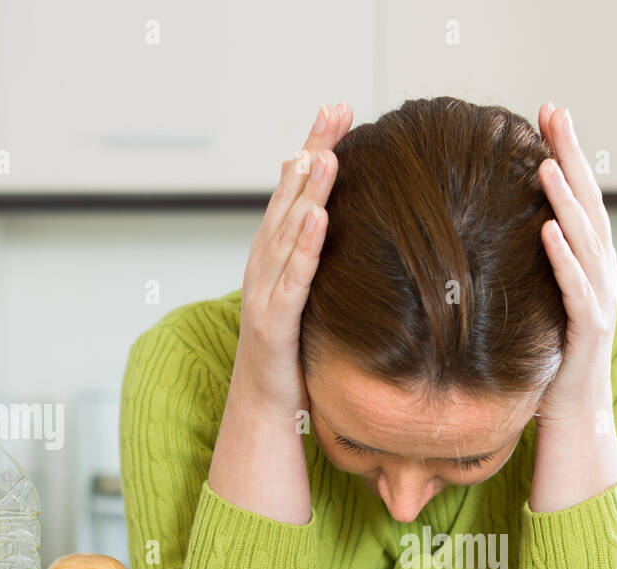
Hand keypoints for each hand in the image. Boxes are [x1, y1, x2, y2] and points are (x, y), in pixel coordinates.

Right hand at [230, 101, 352, 423]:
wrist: (267, 412)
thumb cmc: (294, 357)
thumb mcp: (311, 299)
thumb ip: (321, 263)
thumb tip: (352, 228)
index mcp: (275, 257)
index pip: (297, 191)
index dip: (315, 149)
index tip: (339, 110)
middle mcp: (264, 265)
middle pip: (290, 198)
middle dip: (312, 151)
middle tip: (334, 109)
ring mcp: (265, 294)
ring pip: (288, 232)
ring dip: (307, 190)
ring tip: (326, 152)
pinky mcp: (274, 325)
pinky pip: (293, 280)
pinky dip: (304, 247)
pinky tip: (318, 217)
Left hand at [529, 103, 616, 511]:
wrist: (572, 425)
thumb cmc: (548, 369)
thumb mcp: (535, 308)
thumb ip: (524, 272)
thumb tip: (481, 235)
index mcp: (588, 266)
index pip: (579, 198)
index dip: (566, 154)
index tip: (546, 113)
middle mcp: (601, 277)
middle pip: (589, 205)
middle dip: (572, 156)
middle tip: (554, 112)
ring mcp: (599, 303)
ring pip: (587, 241)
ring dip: (568, 200)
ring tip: (547, 163)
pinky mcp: (588, 334)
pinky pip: (577, 289)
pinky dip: (564, 258)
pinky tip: (548, 229)